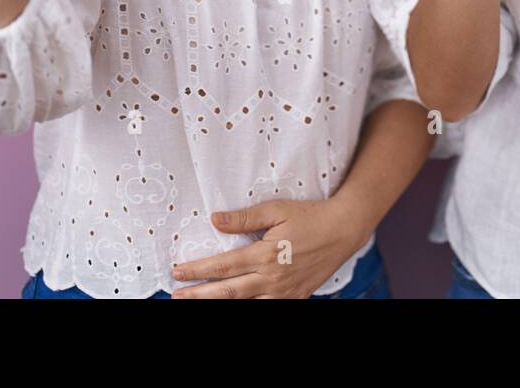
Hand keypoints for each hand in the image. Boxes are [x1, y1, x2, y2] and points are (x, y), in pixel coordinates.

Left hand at [169, 199, 369, 298]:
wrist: (344, 230)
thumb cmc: (310, 215)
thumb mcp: (277, 210)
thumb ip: (244, 218)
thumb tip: (214, 219)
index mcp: (265, 255)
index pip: (222, 266)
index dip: (196, 271)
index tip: (176, 272)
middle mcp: (272, 278)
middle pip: (227, 292)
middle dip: (199, 295)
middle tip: (175, 296)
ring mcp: (284, 292)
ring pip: (245, 305)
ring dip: (220, 305)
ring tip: (199, 304)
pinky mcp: (296, 297)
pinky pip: (268, 309)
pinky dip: (250, 308)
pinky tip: (236, 305)